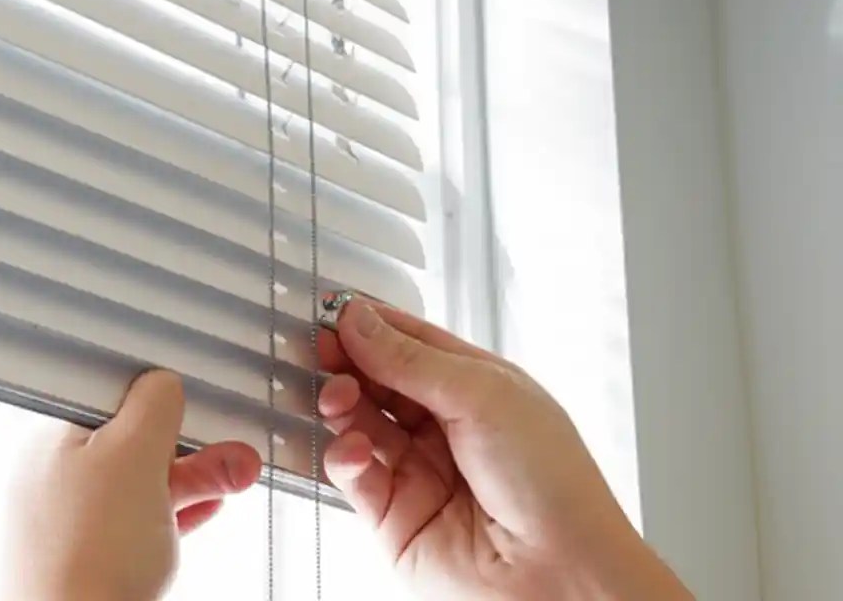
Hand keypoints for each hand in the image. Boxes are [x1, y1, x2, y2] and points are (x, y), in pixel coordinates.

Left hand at [4, 370, 261, 600]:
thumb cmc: (88, 553)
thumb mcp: (135, 453)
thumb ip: (154, 407)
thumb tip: (163, 385)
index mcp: (49, 437)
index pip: (109, 396)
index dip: (159, 398)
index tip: (197, 405)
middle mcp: (53, 475)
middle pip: (132, 441)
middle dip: (190, 444)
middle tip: (229, 453)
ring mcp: (69, 519)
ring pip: (140, 483)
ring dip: (192, 478)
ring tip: (232, 479)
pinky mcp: (88, 557)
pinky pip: (138, 522)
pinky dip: (175, 512)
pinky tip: (203, 509)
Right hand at [318, 299, 692, 599]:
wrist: (560, 573)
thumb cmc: (552, 482)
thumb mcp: (484, 395)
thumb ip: (411, 359)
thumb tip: (358, 321)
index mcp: (474, 388)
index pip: (410, 343)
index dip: (371, 326)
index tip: (335, 311)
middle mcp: (443, 427)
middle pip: (378, 382)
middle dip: (349, 364)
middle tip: (325, 353)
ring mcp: (416, 471)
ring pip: (359, 425)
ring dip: (342, 407)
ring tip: (339, 400)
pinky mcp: (392, 516)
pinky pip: (353, 476)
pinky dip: (346, 458)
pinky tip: (357, 450)